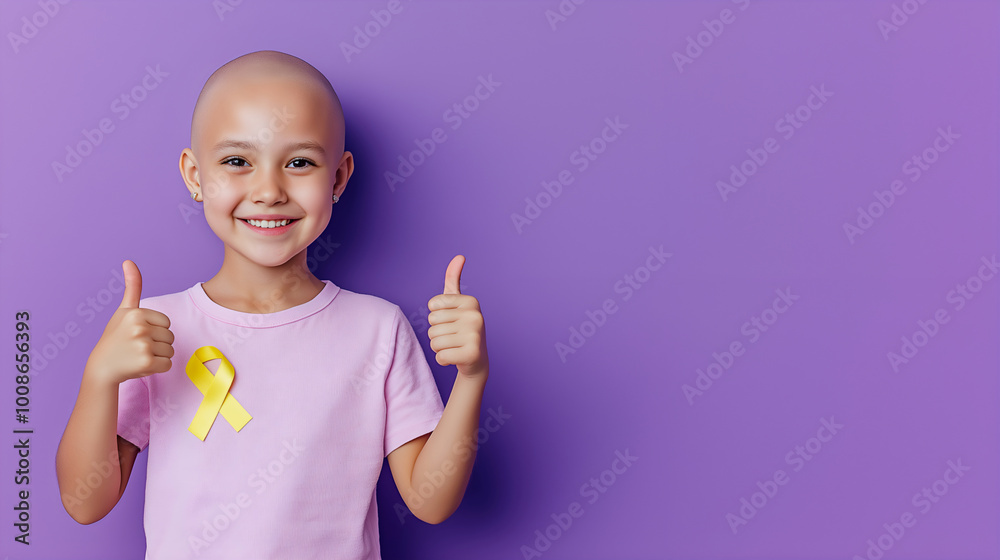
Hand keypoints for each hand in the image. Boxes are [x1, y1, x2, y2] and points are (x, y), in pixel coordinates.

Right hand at [84, 260, 174, 384]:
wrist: (102, 367)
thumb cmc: (115, 337)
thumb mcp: (124, 310)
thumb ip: (132, 286)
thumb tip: (129, 261)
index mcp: (136, 313)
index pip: (166, 323)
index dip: (155, 330)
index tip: (137, 333)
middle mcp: (139, 328)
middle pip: (170, 337)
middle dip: (157, 344)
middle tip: (136, 347)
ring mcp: (143, 345)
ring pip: (170, 351)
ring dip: (158, 356)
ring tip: (137, 355)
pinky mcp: (147, 363)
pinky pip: (168, 364)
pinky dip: (158, 368)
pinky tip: (141, 366)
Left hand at [426, 255, 487, 378]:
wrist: (476, 361)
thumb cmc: (462, 328)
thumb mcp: (457, 303)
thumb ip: (453, 280)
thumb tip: (459, 256)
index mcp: (471, 301)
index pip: (432, 306)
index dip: (436, 316)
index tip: (451, 321)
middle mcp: (476, 316)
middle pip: (432, 323)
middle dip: (437, 332)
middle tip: (453, 336)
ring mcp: (475, 335)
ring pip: (434, 340)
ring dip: (439, 347)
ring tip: (454, 346)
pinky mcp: (471, 354)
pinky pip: (440, 356)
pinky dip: (443, 360)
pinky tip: (456, 357)